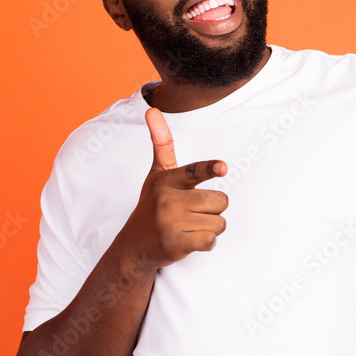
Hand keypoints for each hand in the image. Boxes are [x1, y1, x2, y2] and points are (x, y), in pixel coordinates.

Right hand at [118, 107, 228, 269]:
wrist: (134, 246)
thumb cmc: (152, 205)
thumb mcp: (156, 174)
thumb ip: (162, 144)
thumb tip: (152, 110)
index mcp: (166, 180)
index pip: (193, 172)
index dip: (209, 169)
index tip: (222, 168)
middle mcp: (167, 200)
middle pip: (220, 201)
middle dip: (214, 209)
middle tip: (192, 212)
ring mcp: (170, 224)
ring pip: (219, 223)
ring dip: (210, 227)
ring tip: (188, 227)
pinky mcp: (175, 245)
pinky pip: (211, 241)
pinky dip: (206, 243)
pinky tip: (189, 241)